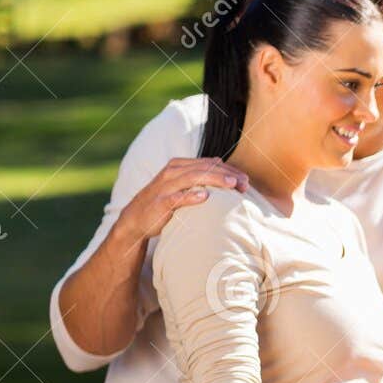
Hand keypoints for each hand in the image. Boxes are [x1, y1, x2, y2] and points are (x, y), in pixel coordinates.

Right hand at [114, 157, 248, 243]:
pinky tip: (205, 196)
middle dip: (227, 174)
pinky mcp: (160, 202)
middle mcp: (172, 172)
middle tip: (245, 184)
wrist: (136, 219)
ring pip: (192, 177)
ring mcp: (165, 186)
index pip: (209, 163)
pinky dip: (190, 196)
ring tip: (232, 185)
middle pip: (204, 168)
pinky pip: (176, 197)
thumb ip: (200, 177)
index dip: (229, 170)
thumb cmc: (165, 203)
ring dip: (214, 179)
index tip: (247, 181)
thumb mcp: (183, 187)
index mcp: (179, 166)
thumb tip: (224, 168)